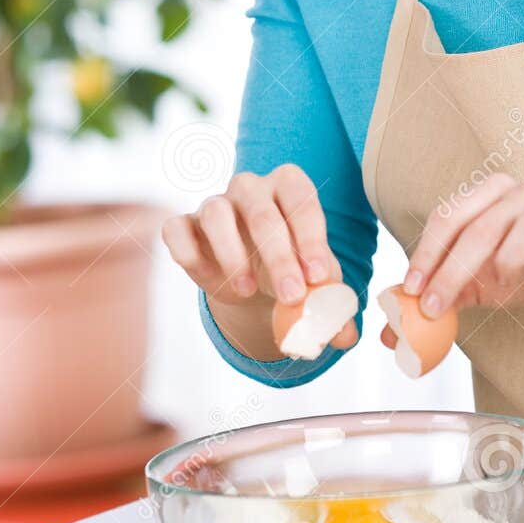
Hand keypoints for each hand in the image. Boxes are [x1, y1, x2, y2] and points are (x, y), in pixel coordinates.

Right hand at [162, 164, 357, 349]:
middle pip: (261, 211)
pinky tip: (211, 280)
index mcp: (289, 186)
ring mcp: (214, 203)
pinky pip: (177, 230)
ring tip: (247, 291)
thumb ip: (333, 306)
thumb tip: (346, 337)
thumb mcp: (315, 282)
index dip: (311, 239)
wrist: (251, 277)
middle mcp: (250, 187)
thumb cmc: (291, 267)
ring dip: (233, 255)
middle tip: (291, 296)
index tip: (318, 277)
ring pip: (216, 214)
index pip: (302, 201)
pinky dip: (191, 256)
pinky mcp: (184, 224)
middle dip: (278, 257)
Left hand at [393, 174, 523, 324]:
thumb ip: (443, 297)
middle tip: (436, 304)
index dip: (427, 252)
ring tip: (502, 283)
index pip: (451, 215)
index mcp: (492, 195)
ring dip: (510, 255)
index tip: (411, 290)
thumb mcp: (480, 287)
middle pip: (484, 222)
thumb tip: (394, 334)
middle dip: (454, 267)